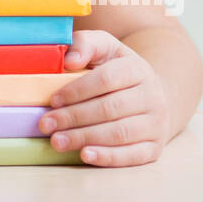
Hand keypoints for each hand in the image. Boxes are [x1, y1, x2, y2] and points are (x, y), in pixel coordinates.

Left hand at [40, 29, 169, 166]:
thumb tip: (68, 61)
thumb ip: (84, 44)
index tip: (53, 100)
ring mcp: (156, 123)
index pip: (106, 79)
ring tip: (57, 141)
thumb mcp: (104, 48)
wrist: (151, 96)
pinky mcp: (155, 148)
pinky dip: (107, 157)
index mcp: (137, 69)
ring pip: (119, 133)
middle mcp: (152, 96)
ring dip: (84, 138)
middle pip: (110, 108)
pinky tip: (85, 155)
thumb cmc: (117, 69)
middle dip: (74, 117)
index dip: (77, 90)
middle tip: (46, 124)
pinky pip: (132, 155)